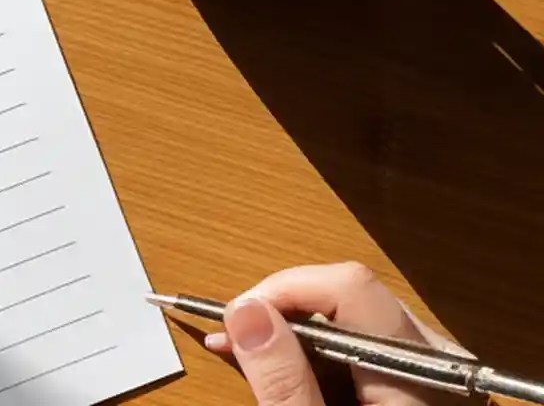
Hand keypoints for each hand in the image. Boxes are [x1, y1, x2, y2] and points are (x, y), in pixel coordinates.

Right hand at [206, 262, 474, 405]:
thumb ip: (282, 382)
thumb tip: (245, 310)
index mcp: (422, 380)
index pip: (350, 288)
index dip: (284, 289)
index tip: (235, 319)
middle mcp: (443, 367)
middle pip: (353, 294)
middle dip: (283, 307)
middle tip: (230, 337)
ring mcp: (441, 375)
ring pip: (357, 314)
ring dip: (296, 325)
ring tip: (246, 349)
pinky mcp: (428, 386)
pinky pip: (368, 340)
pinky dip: (320, 347)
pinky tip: (284, 364)